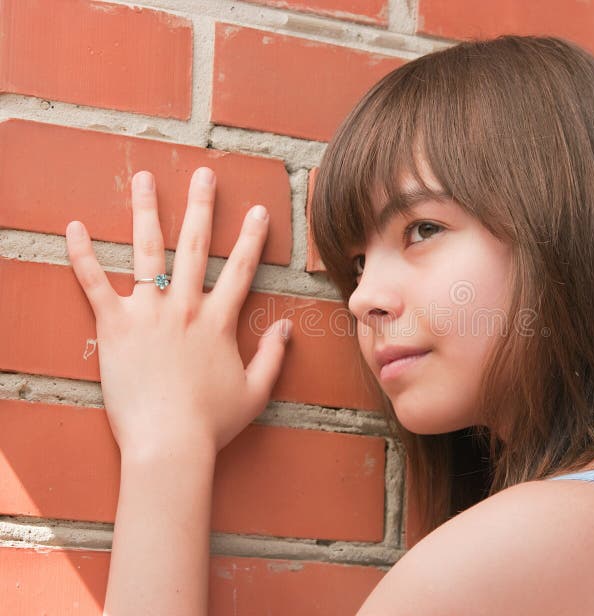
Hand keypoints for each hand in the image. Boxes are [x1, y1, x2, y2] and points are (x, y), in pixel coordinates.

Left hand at [65, 167, 292, 459]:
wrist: (169, 443)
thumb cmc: (212, 423)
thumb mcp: (256, 391)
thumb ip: (274, 355)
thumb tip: (286, 326)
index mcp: (218, 322)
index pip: (241, 269)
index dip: (253, 238)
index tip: (259, 211)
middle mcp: (186, 307)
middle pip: (196, 246)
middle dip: (201, 206)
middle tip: (203, 174)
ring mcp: (149, 312)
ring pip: (148, 251)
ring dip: (147, 212)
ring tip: (145, 180)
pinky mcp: (114, 326)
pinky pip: (94, 283)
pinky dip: (81, 254)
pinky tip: (74, 227)